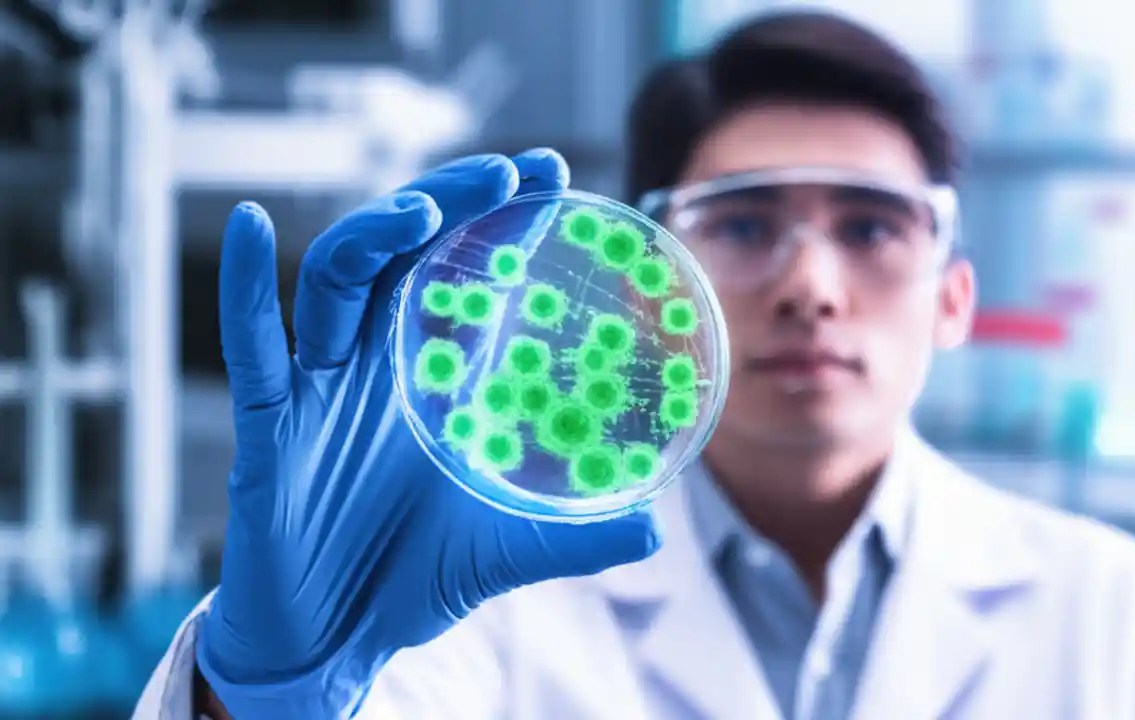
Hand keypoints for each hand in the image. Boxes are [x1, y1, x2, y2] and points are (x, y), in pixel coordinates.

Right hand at [196, 150, 660, 718]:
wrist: (335, 638)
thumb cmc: (413, 577)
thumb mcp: (509, 549)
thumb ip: (579, 539)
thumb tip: (656, 527)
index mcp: (431, 379)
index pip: (467, 277)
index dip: (502, 222)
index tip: (551, 176)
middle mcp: (375, 366)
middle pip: (407, 255)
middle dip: (454, 203)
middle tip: (511, 172)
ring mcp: (319, 387)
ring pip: (338, 282)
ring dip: (375, 232)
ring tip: (424, 206)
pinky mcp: (270, 423)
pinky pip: (253, 346)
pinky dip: (243, 285)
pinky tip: (254, 226)